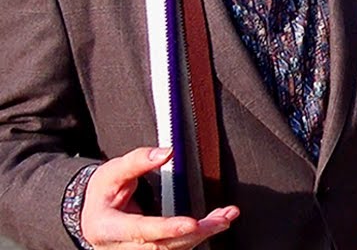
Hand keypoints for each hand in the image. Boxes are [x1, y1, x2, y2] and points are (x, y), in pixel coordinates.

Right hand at [81, 147, 238, 249]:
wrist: (94, 214)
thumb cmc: (102, 193)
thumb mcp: (111, 172)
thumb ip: (137, 161)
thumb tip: (167, 152)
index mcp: (105, 227)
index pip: (140, 231)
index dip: (167, 228)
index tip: (192, 222)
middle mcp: (119, 248)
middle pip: (162, 246)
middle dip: (195, 233)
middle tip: (222, 218)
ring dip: (203, 234)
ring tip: (225, 217)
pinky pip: (177, 248)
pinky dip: (198, 236)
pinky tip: (216, 222)